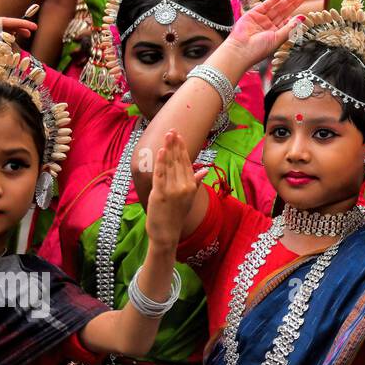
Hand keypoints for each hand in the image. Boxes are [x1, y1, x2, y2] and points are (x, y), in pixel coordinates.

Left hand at [145, 130, 201, 252]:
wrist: (167, 234)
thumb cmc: (177, 216)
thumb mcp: (189, 199)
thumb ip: (195, 182)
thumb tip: (204, 171)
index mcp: (191, 186)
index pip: (187, 163)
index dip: (182, 149)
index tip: (179, 136)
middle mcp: (184, 186)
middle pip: (179, 161)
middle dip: (175, 145)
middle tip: (172, 130)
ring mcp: (172, 190)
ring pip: (170, 165)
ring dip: (168, 149)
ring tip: (167, 136)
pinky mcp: (160, 194)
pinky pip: (160, 175)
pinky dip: (160, 162)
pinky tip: (160, 151)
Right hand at [225, 0, 303, 68]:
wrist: (240, 50)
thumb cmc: (259, 49)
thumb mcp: (278, 38)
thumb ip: (290, 28)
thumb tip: (302, 18)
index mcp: (275, 34)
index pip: (287, 22)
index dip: (295, 15)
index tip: (304, 9)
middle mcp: (268, 26)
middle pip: (283, 13)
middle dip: (292, 5)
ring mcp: (261, 19)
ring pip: (275, 8)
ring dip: (285, 1)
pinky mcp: (252, 14)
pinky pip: (264, 6)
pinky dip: (272, 1)